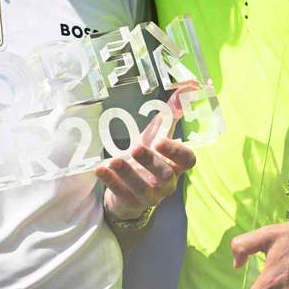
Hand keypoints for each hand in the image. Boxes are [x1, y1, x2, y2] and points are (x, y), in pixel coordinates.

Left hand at [97, 91, 196, 220]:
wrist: (130, 191)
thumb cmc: (148, 159)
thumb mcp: (158, 135)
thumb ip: (170, 114)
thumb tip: (187, 87)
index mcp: (176, 165)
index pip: (187, 160)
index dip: (177, 151)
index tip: (162, 140)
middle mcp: (167, 181)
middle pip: (165, 174)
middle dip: (151, 161)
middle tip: (136, 148)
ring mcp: (150, 195)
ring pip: (142, 187)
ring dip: (128, 173)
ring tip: (114, 160)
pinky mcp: (131, 202)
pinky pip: (122, 193)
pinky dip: (111, 181)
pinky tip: (101, 169)